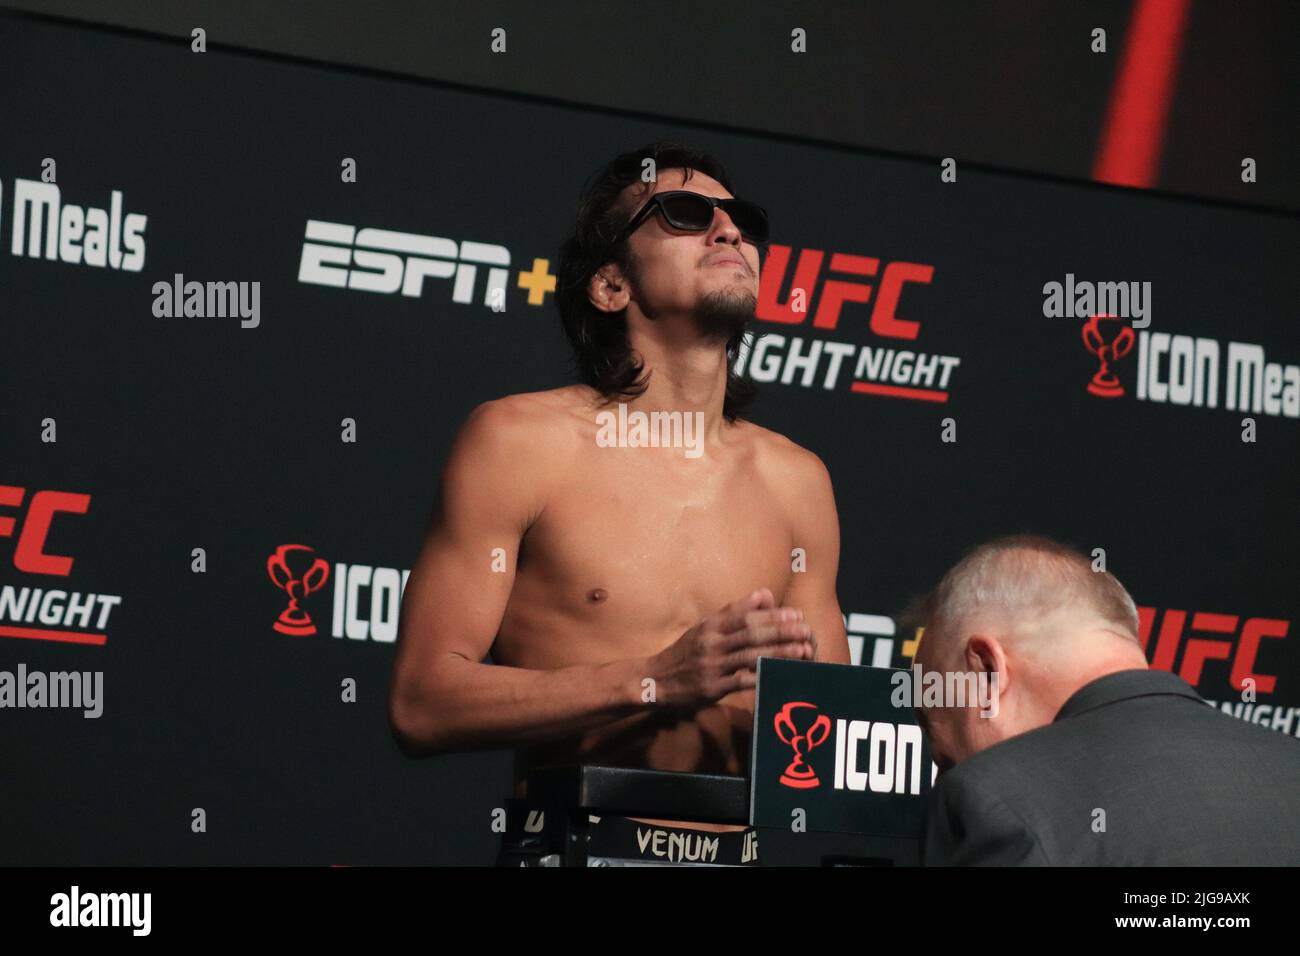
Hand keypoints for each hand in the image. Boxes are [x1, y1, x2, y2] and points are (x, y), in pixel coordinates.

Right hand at [644, 588, 813, 710]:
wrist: (656, 680)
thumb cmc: (686, 652)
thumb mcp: (705, 627)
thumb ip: (734, 612)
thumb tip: (764, 595)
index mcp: (711, 625)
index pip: (746, 616)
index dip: (773, 615)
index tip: (795, 614)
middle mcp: (711, 642)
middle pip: (752, 634)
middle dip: (781, 632)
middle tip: (806, 630)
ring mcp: (712, 666)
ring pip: (751, 656)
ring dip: (779, 653)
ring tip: (802, 650)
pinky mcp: (712, 687)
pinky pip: (742, 682)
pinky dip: (762, 678)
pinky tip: (781, 675)